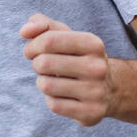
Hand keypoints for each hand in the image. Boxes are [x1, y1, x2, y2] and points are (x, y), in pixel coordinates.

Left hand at [20, 12, 111, 126]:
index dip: (32, 46)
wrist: (111, 89)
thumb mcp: (66, 35)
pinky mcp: (91, 112)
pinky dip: (52, 99)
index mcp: (93, 44)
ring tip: (54, 80)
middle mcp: (97, 67)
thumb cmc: (79, 57)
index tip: (33, 51)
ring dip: (43, 82)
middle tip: (44, 67)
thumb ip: (42, 24)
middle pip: (44, 63)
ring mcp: (96, 91)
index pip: (48, 40)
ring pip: (46, 85)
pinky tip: (63, 95)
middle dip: (37, 65)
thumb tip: (24, 30)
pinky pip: (54, 105)